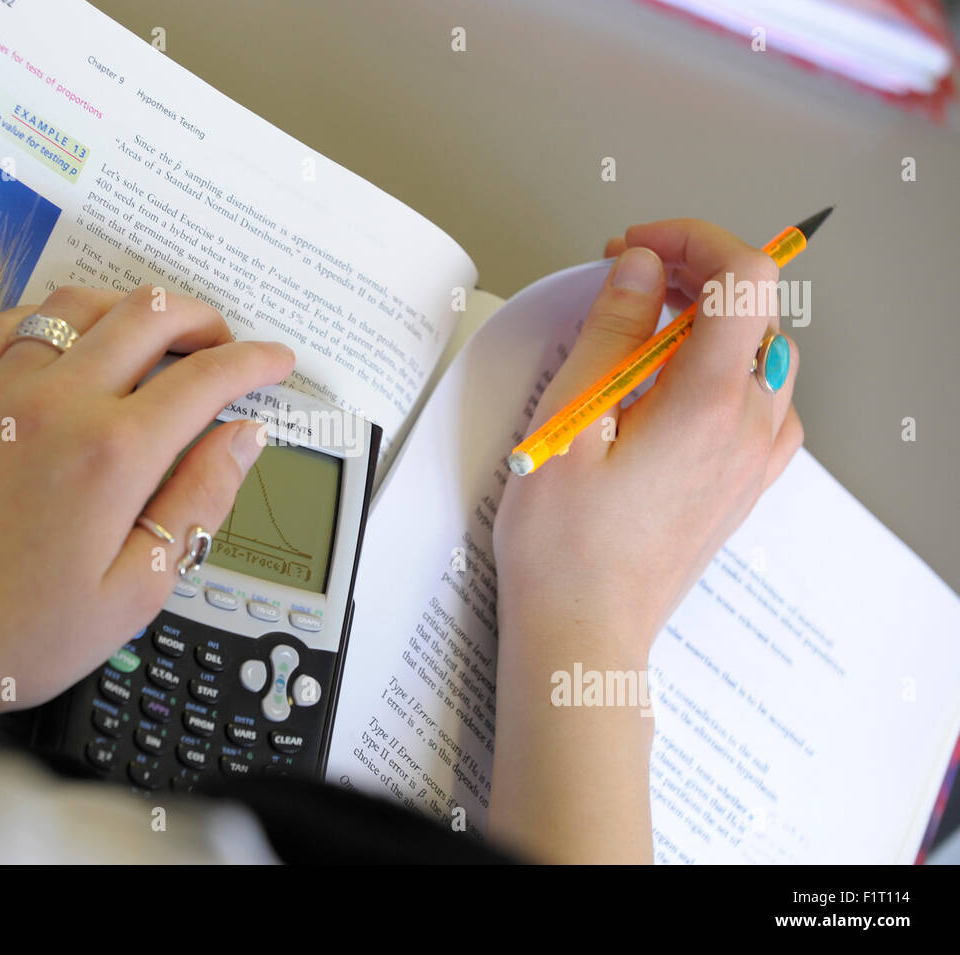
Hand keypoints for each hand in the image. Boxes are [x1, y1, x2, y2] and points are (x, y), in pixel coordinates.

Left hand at [0, 284, 293, 722]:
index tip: (274, 362)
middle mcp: (57, 404)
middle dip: (204, 320)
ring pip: (83, 302)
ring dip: (134, 308)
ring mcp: (0, 391)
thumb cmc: (17, 633)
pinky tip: (71, 340)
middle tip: (224, 347)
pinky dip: (57, 315)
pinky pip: (14, 320)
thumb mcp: (137, 589)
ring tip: (156, 338)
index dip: (253, 362)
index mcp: (113, 455)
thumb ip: (200, 501)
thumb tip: (243, 440)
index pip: (206, 378)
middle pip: (151, 315)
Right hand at [487, 219, 801, 862]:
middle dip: (693, 272)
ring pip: (761, 348)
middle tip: (624, 277)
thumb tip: (642, 269)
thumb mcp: (570, 423)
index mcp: (712, 404)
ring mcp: (757, 455)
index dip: (694, 239)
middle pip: (756, 308)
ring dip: (707, 318)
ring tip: (638, 327)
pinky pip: (757, 395)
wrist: (584, 632)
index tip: (638, 248)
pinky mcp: (746, 478)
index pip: (745, 277)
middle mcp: (752, 425)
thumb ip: (611, 332)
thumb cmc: (564, 546)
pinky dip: (719, 365)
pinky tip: (664, 383)